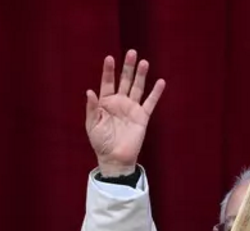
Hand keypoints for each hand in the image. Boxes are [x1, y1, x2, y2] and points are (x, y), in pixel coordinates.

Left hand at [86, 49, 165, 176]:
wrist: (115, 159)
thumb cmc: (101, 143)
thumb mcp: (92, 125)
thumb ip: (92, 108)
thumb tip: (89, 91)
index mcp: (105, 103)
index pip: (107, 83)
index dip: (109, 71)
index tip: (110, 58)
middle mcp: (120, 102)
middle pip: (125, 81)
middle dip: (128, 67)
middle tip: (132, 53)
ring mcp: (132, 108)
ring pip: (138, 88)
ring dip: (141, 75)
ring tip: (144, 62)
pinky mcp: (142, 117)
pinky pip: (150, 102)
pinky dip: (156, 93)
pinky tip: (160, 82)